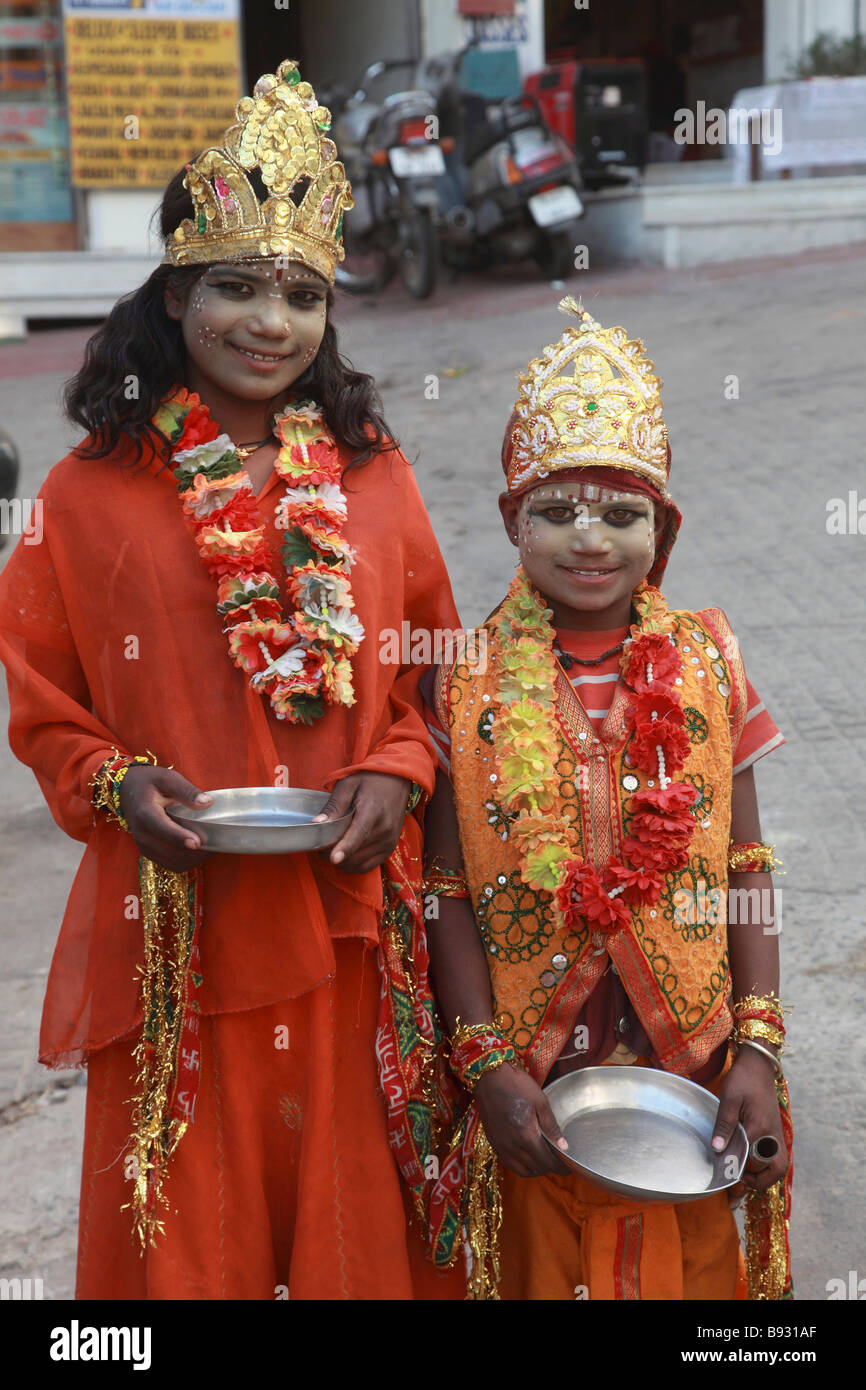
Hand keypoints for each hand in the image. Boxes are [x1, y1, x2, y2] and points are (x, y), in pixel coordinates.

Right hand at [119, 764, 212, 871]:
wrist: (128, 792)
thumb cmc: (151, 783)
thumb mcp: (168, 778)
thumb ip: (187, 791)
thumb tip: (207, 803)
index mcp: (145, 812)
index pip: (162, 829)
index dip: (180, 838)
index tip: (198, 842)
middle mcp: (142, 834)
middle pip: (170, 852)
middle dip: (194, 852)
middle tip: (216, 842)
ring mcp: (144, 846)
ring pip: (173, 862)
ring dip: (193, 858)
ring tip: (210, 846)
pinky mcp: (149, 853)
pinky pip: (171, 865)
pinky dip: (187, 861)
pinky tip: (199, 850)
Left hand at [313, 771, 411, 872]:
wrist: (397, 781)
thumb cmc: (369, 780)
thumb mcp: (348, 785)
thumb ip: (334, 806)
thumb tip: (317, 823)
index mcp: (373, 811)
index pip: (359, 833)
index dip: (346, 848)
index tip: (334, 858)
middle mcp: (384, 830)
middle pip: (355, 852)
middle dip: (333, 854)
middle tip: (321, 845)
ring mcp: (388, 841)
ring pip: (359, 863)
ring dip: (342, 861)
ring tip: (331, 848)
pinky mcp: (389, 849)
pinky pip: (367, 866)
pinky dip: (353, 865)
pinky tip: (345, 855)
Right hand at [474, 1063, 571, 1177]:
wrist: (489, 1076)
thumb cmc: (517, 1084)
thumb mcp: (540, 1102)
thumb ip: (551, 1127)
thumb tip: (564, 1146)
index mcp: (525, 1134)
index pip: (546, 1161)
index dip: (559, 1167)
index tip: (568, 1166)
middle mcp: (512, 1145)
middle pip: (536, 1168)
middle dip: (550, 1168)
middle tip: (560, 1163)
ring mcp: (501, 1146)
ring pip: (523, 1170)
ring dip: (537, 1170)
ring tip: (546, 1162)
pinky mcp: (493, 1143)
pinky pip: (510, 1164)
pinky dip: (522, 1167)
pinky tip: (529, 1159)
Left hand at [711, 1048, 787, 1194]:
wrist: (759, 1065)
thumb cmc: (742, 1079)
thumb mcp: (728, 1098)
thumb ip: (723, 1124)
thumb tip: (717, 1150)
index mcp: (759, 1127)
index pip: (748, 1159)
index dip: (736, 1173)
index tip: (725, 1183)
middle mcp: (772, 1134)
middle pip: (775, 1169)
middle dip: (760, 1183)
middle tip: (741, 1185)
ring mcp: (777, 1133)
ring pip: (779, 1164)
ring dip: (766, 1176)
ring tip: (747, 1180)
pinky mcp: (776, 1130)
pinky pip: (777, 1155)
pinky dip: (767, 1166)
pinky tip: (751, 1165)